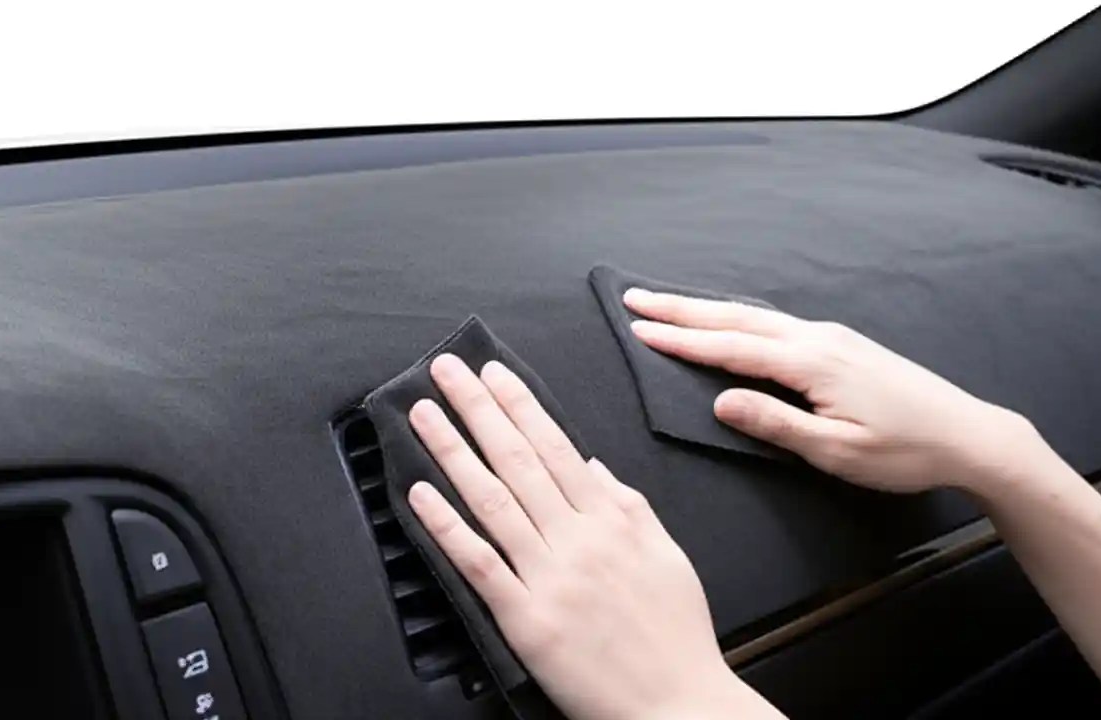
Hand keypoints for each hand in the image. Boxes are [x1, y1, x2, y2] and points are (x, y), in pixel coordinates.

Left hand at [408, 354, 780, 719]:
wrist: (679, 703)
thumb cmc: (677, 635)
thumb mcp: (668, 556)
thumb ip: (631, 506)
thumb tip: (594, 466)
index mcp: (612, 521)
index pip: (556, 447)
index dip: (519, 406)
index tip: (494, 375)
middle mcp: (578, 540)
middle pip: (517, 461)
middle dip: (478, 409)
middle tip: (446, 371)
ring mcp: (549, 578)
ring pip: (492, 500)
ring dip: (452, 451)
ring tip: (424, 415)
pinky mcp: (526, 620)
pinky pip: (478, 563)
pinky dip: (447, 525)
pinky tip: (420, 492)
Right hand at [624, 289, 1043, 494]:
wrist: (968, 434)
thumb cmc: (905, 450)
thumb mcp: (836, 450)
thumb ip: (776, 423)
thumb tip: (721, 401)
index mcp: (812, 363)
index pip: (731, 348)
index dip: (681, 340)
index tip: (638, 329)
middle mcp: (818, 339)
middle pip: (736, 318)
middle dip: (681, 309)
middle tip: (634, 299)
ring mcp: (832, 337)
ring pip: (755, 316)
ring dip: (707, 310)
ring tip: (667, 304)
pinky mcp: (841, 344)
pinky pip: (776, 322)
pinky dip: (738, 317)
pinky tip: (729, 320)